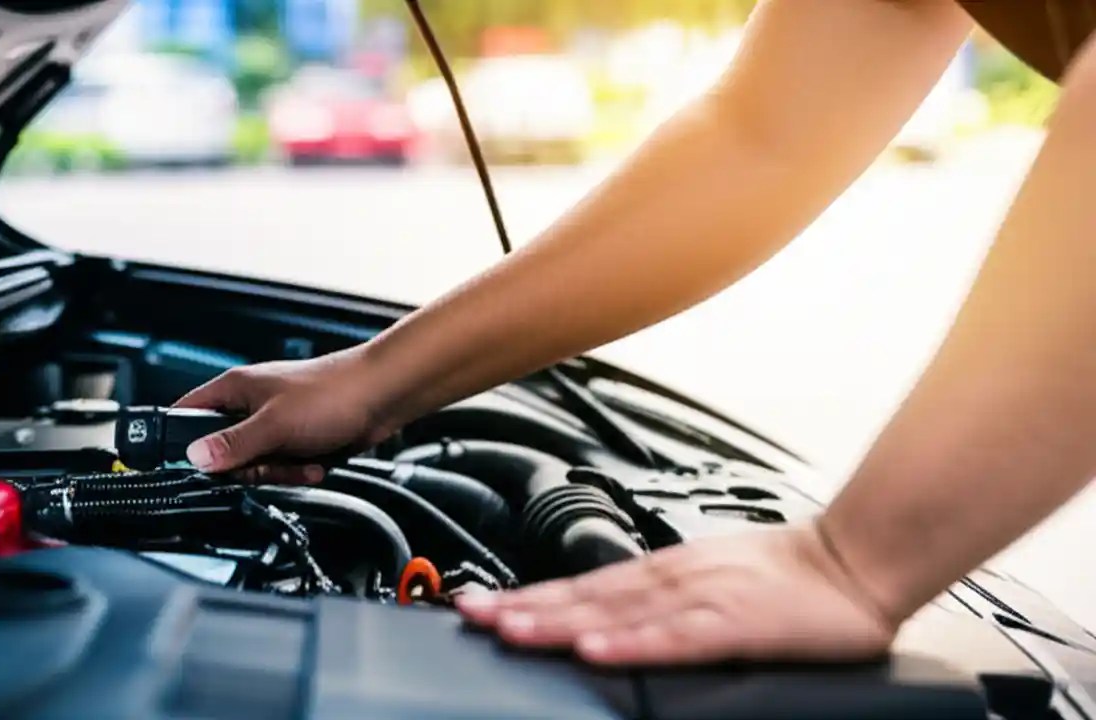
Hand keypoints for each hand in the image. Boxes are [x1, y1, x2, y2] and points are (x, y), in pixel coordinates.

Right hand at [174, 347, 393, 482]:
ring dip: (278, 471)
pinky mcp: (295, 440)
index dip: (184, 444)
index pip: (186, 416)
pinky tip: (314, 464)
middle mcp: (250, 405)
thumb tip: (195, 458)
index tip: (200, 466)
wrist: (382, 396)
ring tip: (300, 461)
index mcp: (234, 390)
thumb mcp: (275, 424)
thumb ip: (233, 443)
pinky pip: (282, 467)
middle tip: (267, 463)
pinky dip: (298, 471)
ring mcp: (274, 424)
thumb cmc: (333, 393)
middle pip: (223, 452)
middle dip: (248, 467)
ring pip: (255, 465)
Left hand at [456, 523, 897, 665]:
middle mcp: (672, 577)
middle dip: (523, 607)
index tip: (480, 604)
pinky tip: (595, 651)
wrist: (856, 559)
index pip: (582, 585)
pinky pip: (675, 638)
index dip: (528, 596)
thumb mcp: (711, 581)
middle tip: (469, 614)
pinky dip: (631, 643)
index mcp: (665, 570)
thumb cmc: (789, 576)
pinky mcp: (736, 624)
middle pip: (584, 596)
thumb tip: (613, 620)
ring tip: (509, 629)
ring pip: (617, 612)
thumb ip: (664, 601)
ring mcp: (701, 598)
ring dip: (558, 621)